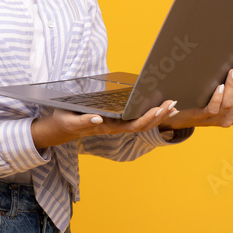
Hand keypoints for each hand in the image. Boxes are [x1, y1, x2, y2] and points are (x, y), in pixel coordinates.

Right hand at [31, 100, 179, 149]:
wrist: (60, 129)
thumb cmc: (65, 122)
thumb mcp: (71, 120)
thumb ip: (84, 121)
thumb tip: (98, 118)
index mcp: (107, 127)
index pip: (132, 126)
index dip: (147, 119)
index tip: (158, 109)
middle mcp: (115, 127)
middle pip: (143, 125)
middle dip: (159, 115)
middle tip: (173, 103)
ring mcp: (116, 125)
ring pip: (142, 123)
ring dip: (158, 115)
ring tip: (172, 105)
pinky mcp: (116, 120)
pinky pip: (136, 118)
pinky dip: (149, 113)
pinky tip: (158, 107)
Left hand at [159, 61, 232, 129]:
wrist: (182, 116)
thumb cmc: (206, 106)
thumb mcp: (226, 103)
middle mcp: (229, 120)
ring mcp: (216, 120)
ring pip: (229, 103)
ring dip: (232, 86)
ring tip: (232, 72)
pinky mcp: (202, 117)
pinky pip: (213, 108)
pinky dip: (218, 97)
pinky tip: (220, 87)